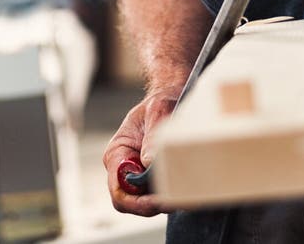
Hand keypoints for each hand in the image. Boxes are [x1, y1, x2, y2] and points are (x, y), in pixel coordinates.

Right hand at [103, 87, 180, 216]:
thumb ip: (153, 136)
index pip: (119, 191)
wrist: (170, 98)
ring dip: (163, 200)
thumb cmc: (161, 102)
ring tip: (184, 192)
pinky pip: (160, 195)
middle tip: (175, 201)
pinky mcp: (154, 178)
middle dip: (152, 205)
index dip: (137, 202)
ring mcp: (138, 175)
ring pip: (146, 202)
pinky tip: (186, 186)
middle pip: (131, 202)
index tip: (159, 200)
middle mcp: (123, 168)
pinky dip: (171, 194)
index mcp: (117, 153)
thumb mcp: (158, 111)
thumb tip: (149, 163)